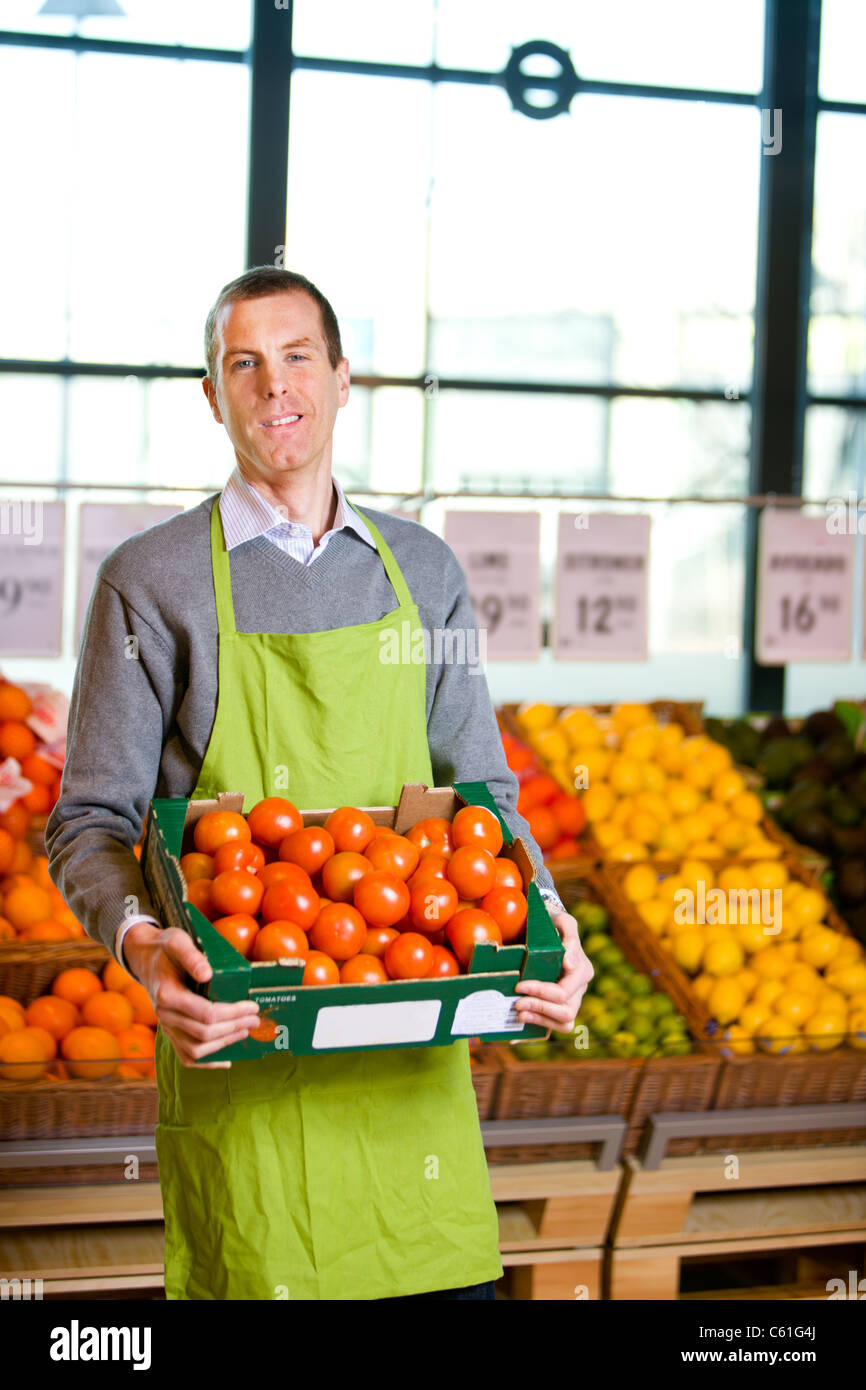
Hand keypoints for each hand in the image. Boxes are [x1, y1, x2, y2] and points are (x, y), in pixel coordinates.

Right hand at [122, 921, 259, 1068]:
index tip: (252, 1006)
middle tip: (255, 1019)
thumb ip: (190, 955)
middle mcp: (164, 1016)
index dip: (233, 1013)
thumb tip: (207, 974)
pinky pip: (185, 1056)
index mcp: (167, 995)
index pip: (205, 1013)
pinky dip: (206, 1063)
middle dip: (234, 1028)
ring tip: (245, 1032)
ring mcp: (166, 1026)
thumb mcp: (176, 941)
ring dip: (223, 1044)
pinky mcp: (170, 1031)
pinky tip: (226, 1061)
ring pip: (195, 1049)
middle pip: (203, 1033)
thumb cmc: (164, 948)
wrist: (145, 958)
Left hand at [514, 906, 593, 1033]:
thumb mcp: (562, 921)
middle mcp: (579, 989)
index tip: (520, 985)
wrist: (544, 926)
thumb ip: (569, 936)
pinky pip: (553, 1026)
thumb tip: (569, 964)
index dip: (541, 992)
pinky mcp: (558, 1006)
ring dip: (540, 1022)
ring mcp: (570, 1000)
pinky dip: (537, 1030)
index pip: (564, 992)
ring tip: (519, 1014)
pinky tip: (518, 1031)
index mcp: (582, 971)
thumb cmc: (553, 922)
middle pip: (566, 1012)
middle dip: (540, 1009)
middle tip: (516, 1003)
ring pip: (564, 1024)